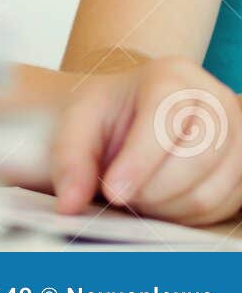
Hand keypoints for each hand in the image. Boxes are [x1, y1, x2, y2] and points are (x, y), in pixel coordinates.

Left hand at [51, 55, 241, 225]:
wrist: (133, 115)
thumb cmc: (111, 114)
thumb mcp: (79, 123)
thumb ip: (70, 159)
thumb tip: (68, 203)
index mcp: (172, 76)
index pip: (166, 121)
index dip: (139, 163)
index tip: (112, 192)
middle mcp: (215, 100)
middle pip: (195, 159)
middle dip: (151, 189)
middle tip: (119, 195)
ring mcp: (238, 135)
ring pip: (210, 191)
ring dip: (166, 207)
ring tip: (136, 195)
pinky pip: (221, 208)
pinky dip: (184, 216)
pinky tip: (159, 201)